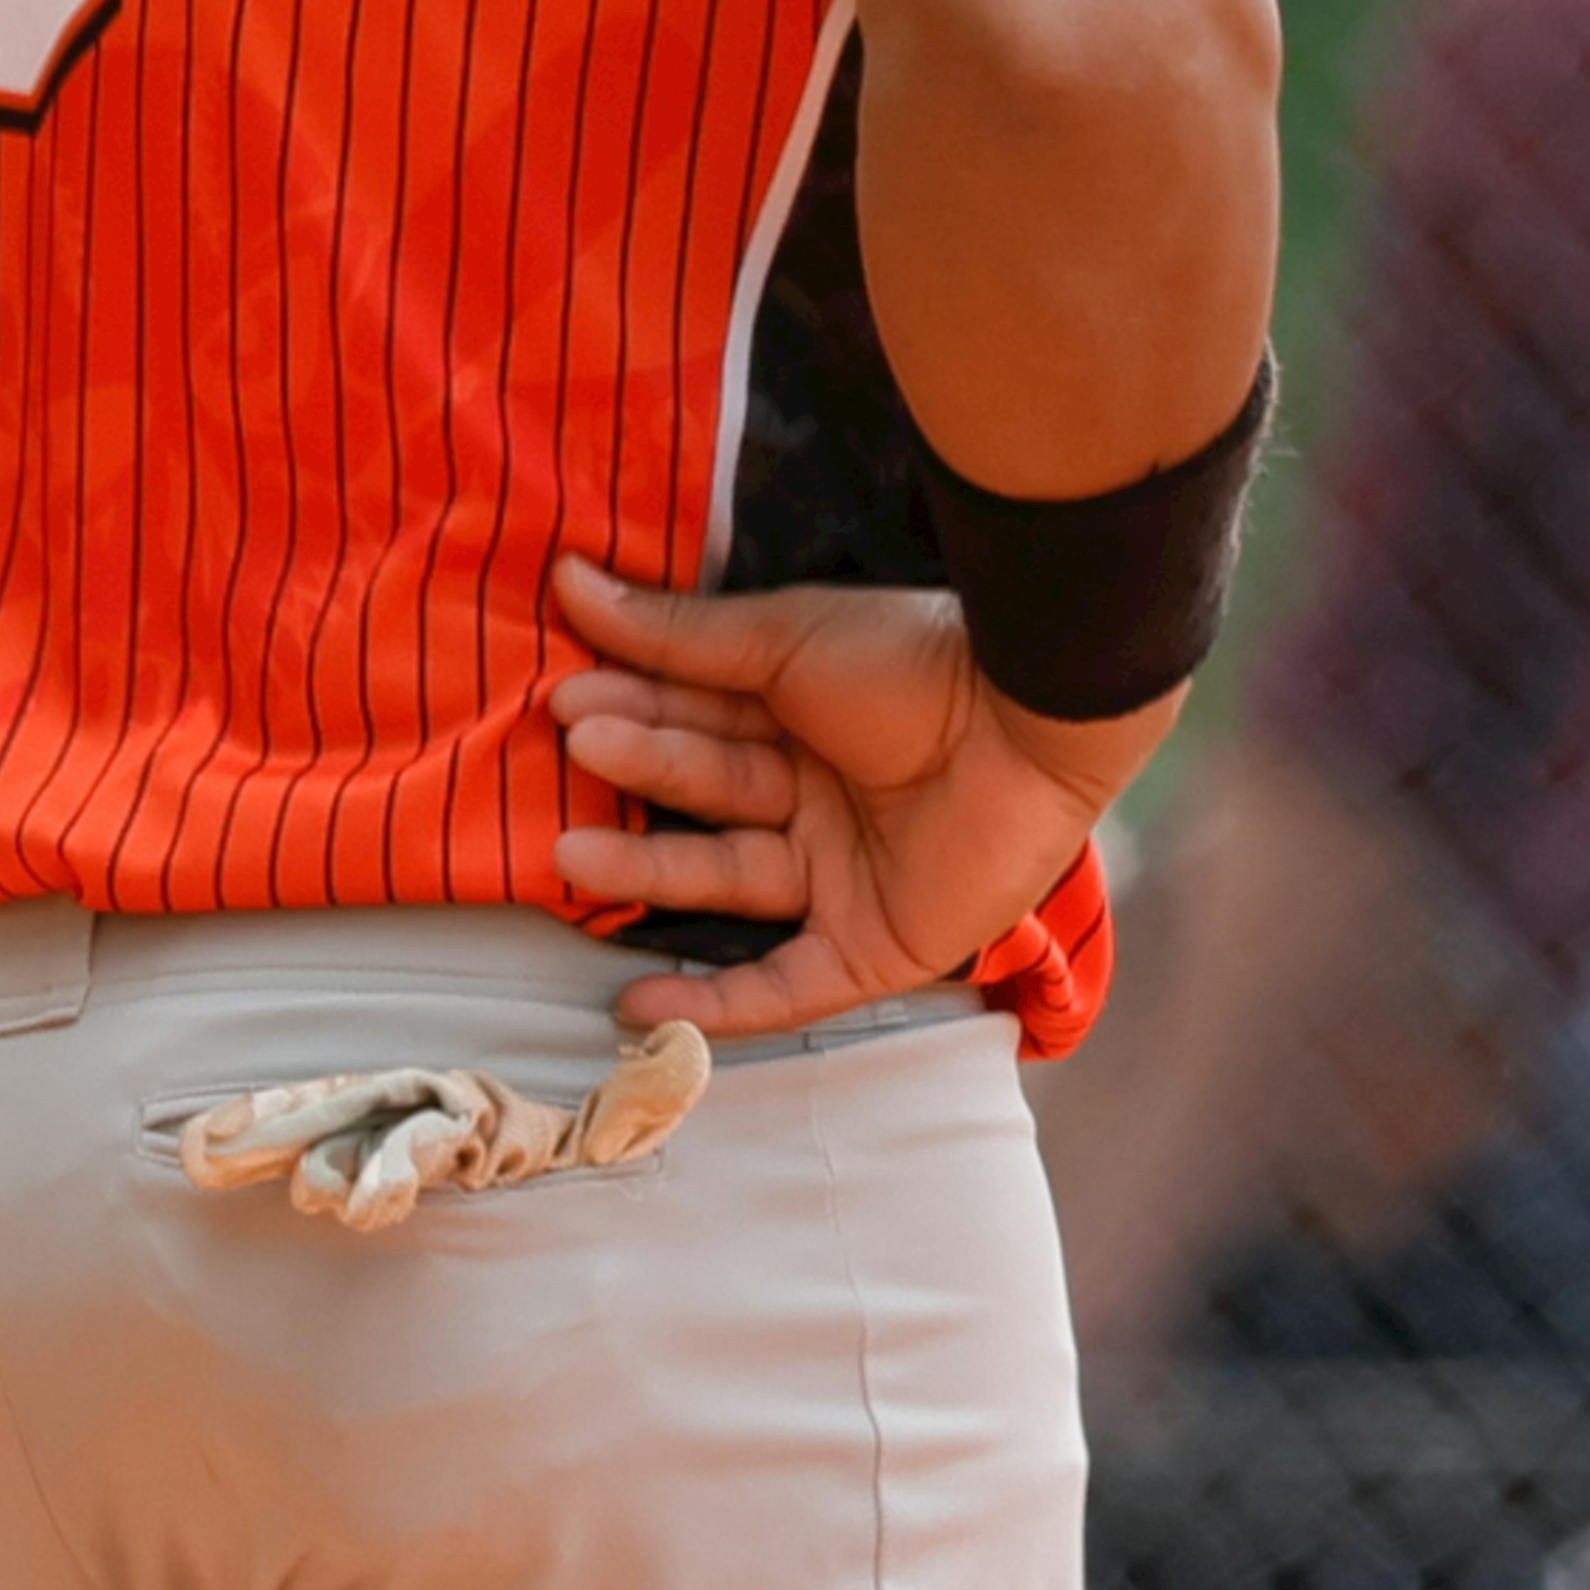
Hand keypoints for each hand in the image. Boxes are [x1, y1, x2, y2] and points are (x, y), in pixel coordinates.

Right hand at [543, 556, 1140, 1042]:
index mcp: (806, 718)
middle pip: (709, 796)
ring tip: (570, 857)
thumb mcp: (784, 640)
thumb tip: (569, 582)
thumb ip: (678, 634)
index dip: (633, 712)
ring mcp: (848, 875)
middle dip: (636, 777)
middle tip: (568, 755)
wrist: (1030, 715)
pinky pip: (787, 987)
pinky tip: (636, 1006)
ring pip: (729, 880)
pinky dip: (716, 1004)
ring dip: (647, 872)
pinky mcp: (877, 947)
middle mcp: (822, 797)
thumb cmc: (915, 659)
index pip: (699, 722)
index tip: (560, 697)